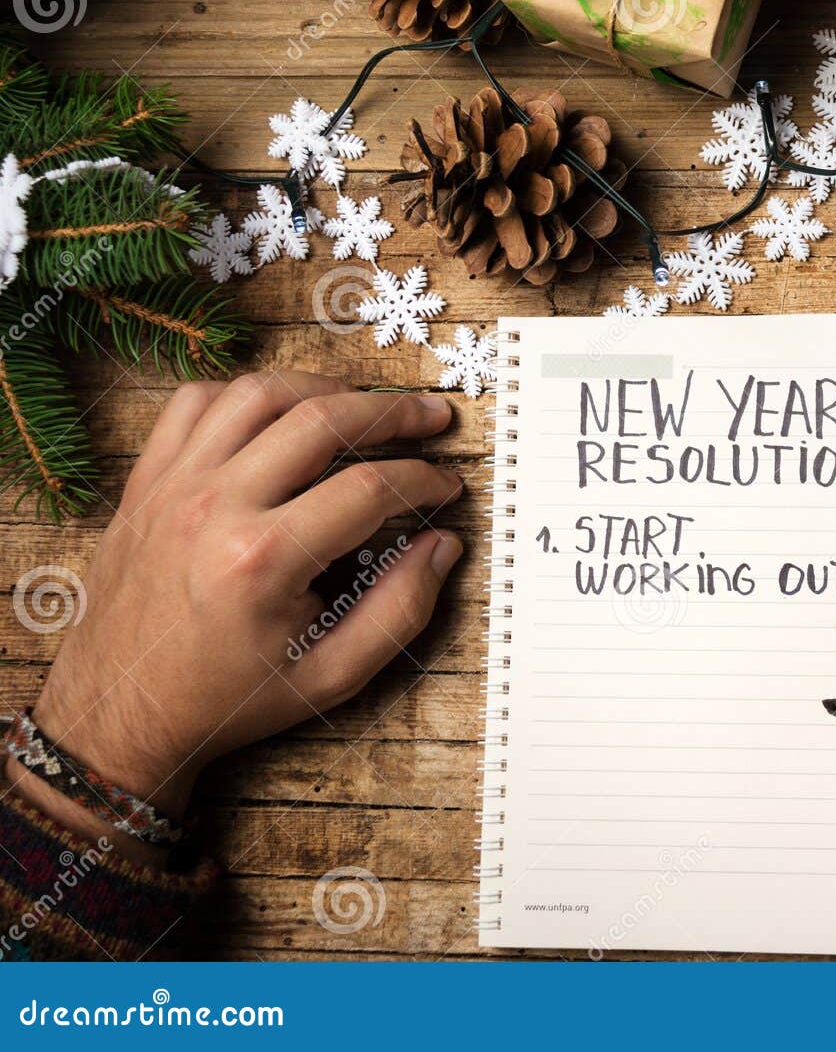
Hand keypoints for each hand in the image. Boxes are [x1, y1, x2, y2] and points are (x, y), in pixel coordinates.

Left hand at [15, 372, 464, 853]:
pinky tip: (280, 416)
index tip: (447, 486)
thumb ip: (400, 610)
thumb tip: (442, 546)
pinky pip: (195, 403)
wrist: (122, 713)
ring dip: (323, 388)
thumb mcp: (332, 675)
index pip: (369, 488)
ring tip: (362, 405)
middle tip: (431, 417)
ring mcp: (173, 486)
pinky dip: (245, 395)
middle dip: (392, 412)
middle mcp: (214, 507)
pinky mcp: (146, 481)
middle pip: (321, 420)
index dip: (423, 480)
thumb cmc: (227, 699)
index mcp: (263, 560)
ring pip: (259, 394)